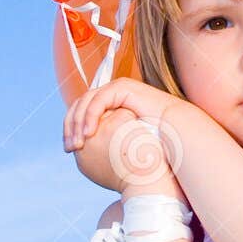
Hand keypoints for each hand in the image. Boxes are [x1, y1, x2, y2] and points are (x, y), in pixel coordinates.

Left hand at [64, 77, 181, 150]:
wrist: (173, 136)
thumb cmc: (152, 144)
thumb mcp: (122, 144)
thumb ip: (105, 144)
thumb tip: (84, 154)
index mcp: (108, 106)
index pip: (81, 114)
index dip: (71, 130)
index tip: (68, 150)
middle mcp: (110, 95)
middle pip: (79, 106)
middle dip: (71, 127)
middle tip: (70, 147)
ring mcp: (116, 89)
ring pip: (86, 102)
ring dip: (78, 123)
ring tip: (79, 143)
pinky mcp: (122, 87)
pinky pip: (98, 100)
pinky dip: (90, 116)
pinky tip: (89, 134)